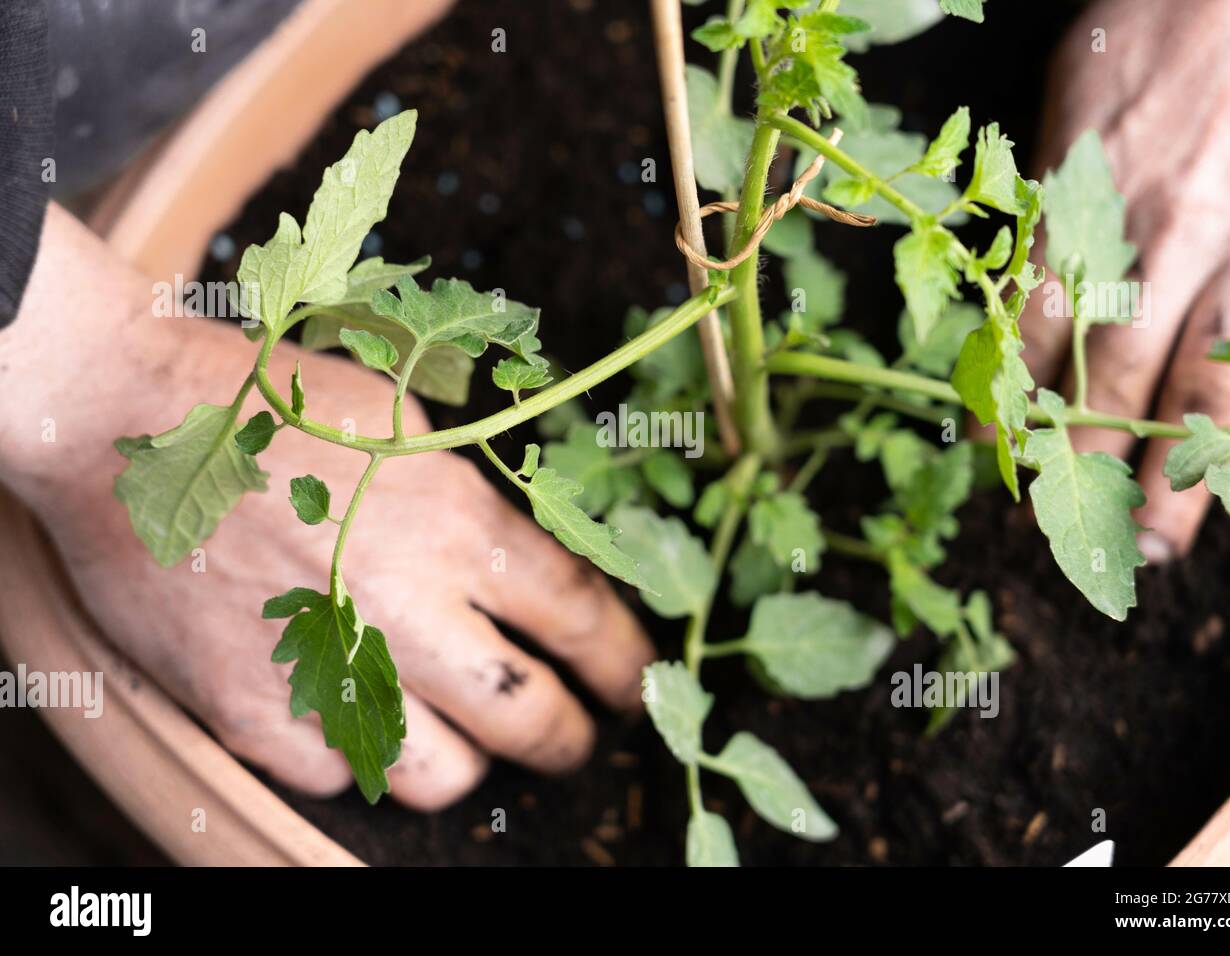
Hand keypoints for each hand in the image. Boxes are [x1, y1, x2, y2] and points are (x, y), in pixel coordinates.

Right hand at [1, 206, 653, 807]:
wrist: (125, 418)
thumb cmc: (272, 403)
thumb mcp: (406, 424)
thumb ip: (477, 507)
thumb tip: (535, 567)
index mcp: (458, 521)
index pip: (582, 618)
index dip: (623, 664)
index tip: (631, 685)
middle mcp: (406, 603)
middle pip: (531, 716)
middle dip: (569, 738)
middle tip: (570, 738)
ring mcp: (326, 664)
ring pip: (444, 775)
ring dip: (466, 760)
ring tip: (459, 735)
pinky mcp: (251, 709)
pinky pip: (341, 776)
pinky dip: (358, 757)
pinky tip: (352, 716)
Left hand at [1021, 0, 1229, 559]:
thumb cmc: (1153, 23)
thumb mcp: (1067, 106)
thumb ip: (1043, 206)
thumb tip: (1017, 299)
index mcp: (1094, 200)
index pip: (1038, 332)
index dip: (1015, 409)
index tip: (1002, 471)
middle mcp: (1169, 235)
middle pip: (1120, 377)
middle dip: (1097, 469)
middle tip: (1083, 546)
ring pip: (1214, 380)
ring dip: (1187, 469)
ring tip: (1164, 543)